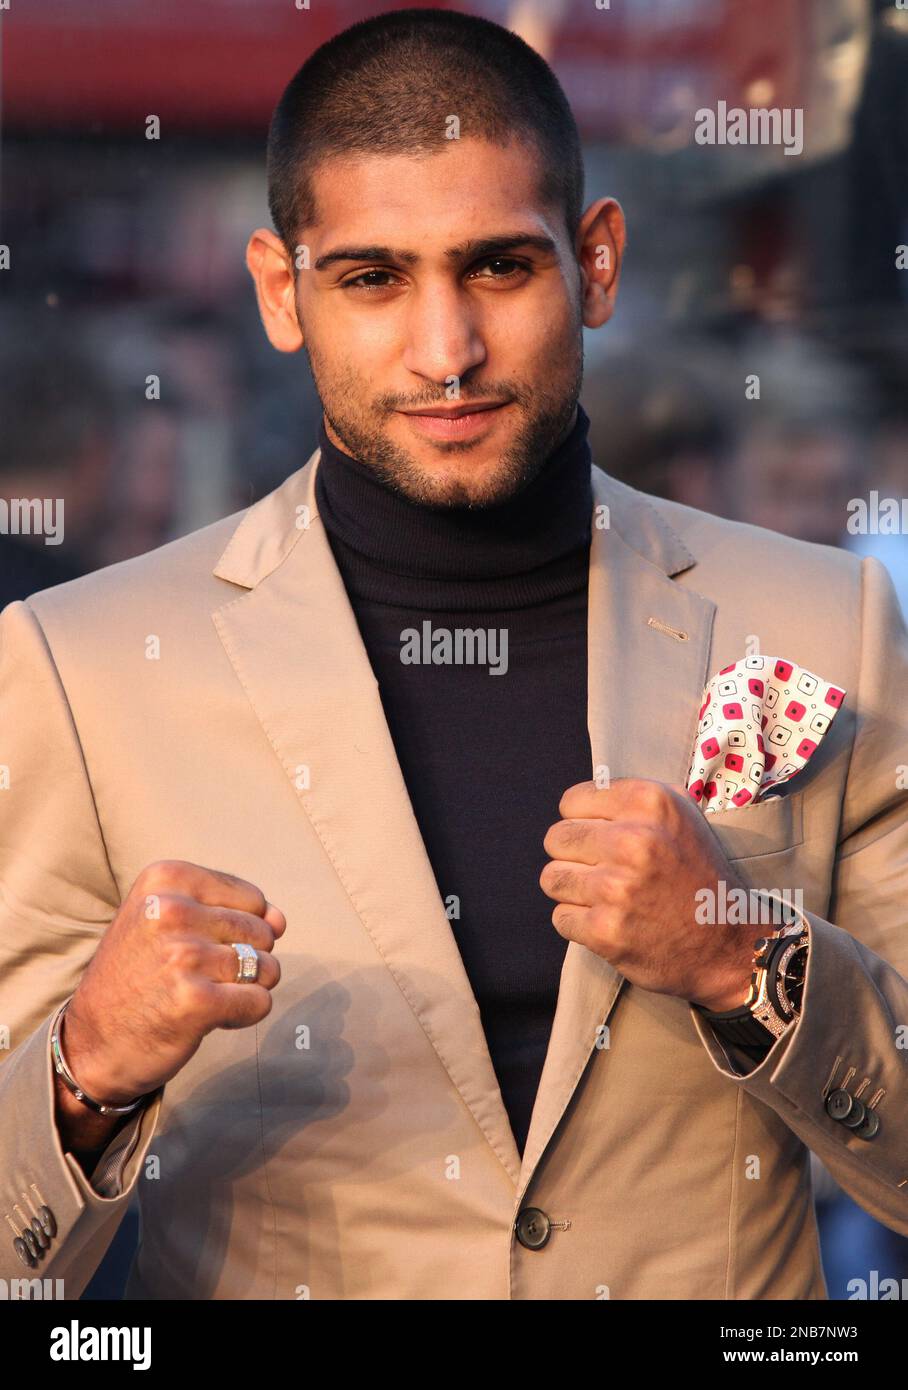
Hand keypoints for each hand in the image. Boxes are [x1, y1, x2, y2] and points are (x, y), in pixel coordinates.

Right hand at [63, 861, 285, 1103]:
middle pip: (262, 932)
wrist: (93, 1042)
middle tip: (198, 977)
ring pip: (267, 967)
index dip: (238, 930)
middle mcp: (173, 910)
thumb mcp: (171, 922)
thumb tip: (281, 920)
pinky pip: (260, 1001)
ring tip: (204, 994)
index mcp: (165, 879)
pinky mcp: (196, 1001)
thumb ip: (232, 910)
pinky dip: (244, 1014)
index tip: (196, 946)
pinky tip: (208, 1017)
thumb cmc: (140, 975)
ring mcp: (184, 955)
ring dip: (246, 988)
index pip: (252, 899)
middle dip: (245, 960)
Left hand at [540, 778, 755, 1010]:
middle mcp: (632, 840)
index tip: (602, 837)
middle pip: (557, 838)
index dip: (583, 820)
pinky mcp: (604, 930)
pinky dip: (579, 923)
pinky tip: (610, 921)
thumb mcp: (682, 816)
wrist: (729, 944)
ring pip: (551, 878)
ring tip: (605, 897)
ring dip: (573, 890)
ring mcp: (616, 888)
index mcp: (650, 803)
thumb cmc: (701, 875)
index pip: (571, 801)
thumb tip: (584, 798)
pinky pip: (560, 917)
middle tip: (602, 870)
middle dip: (573, 855)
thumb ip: (633, 800)